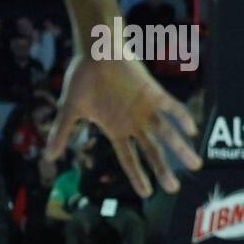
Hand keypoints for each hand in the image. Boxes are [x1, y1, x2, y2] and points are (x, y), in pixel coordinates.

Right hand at [44, 55, 200, 197]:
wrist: (94, 49)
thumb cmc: (83, 77)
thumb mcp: (69, 109)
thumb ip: (61, 133)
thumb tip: (48, 157)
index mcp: (116, 129)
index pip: (129, 158)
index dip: (138, 176)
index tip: (147, 193)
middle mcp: (134, 123)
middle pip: (152, 151)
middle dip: (163, 170)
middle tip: (173, 188)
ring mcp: (145, 109)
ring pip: (166, 133)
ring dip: (181, 148)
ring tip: (196, 164)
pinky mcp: (153, 92)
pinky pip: (171, 106)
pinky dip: (181, 116)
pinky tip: (192, 129)